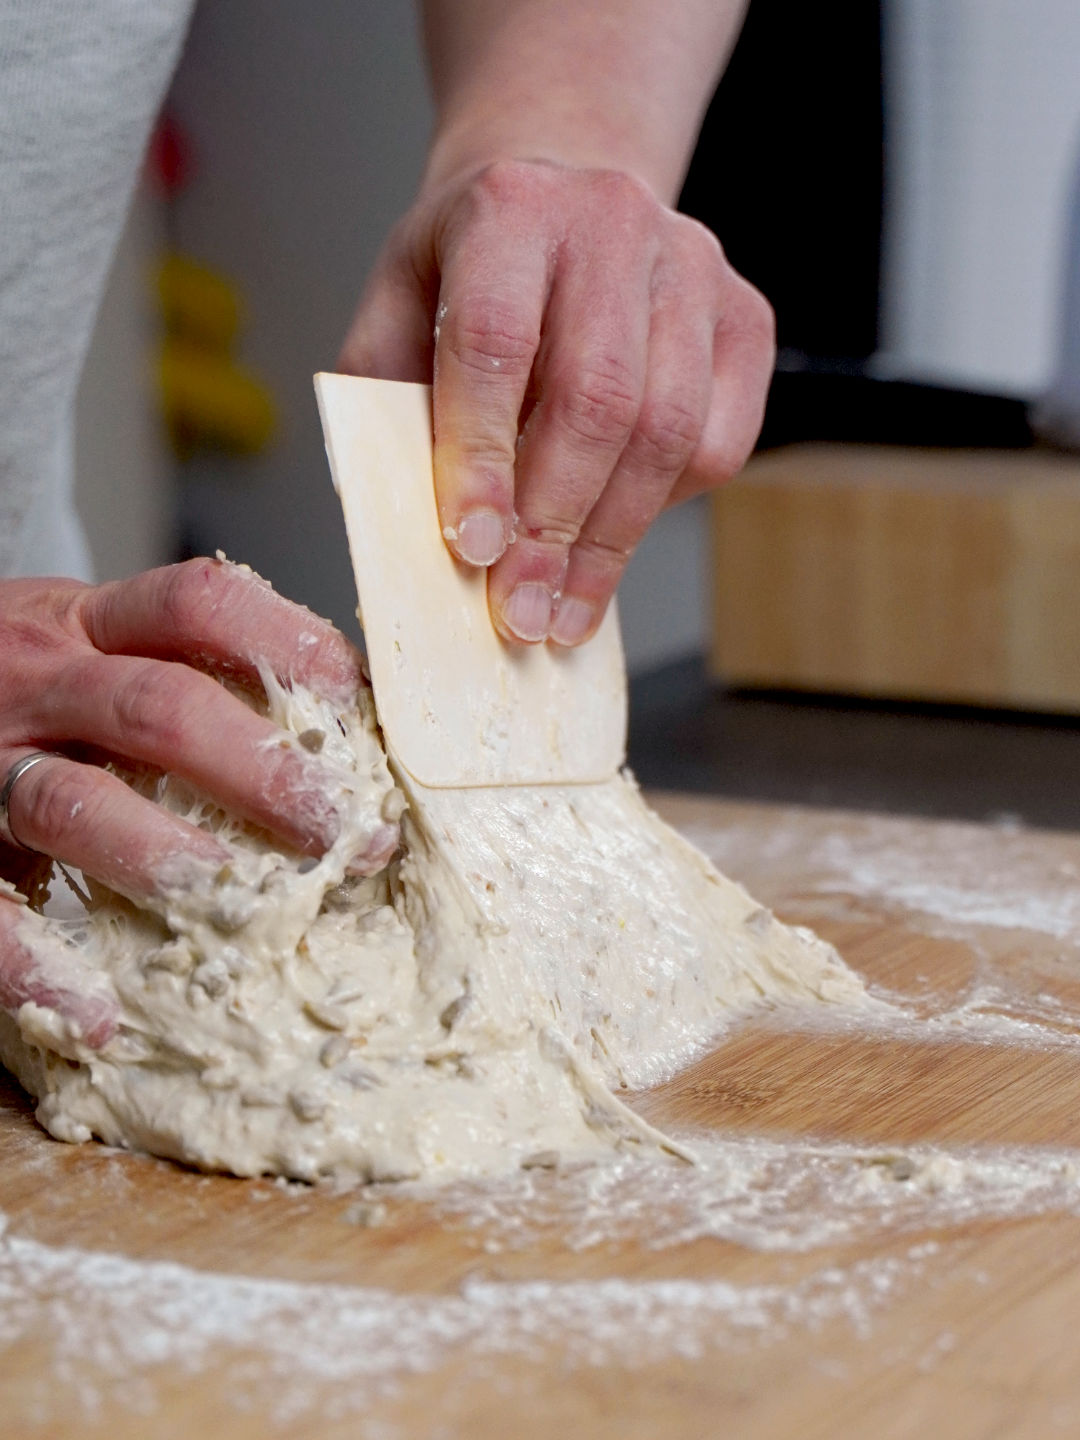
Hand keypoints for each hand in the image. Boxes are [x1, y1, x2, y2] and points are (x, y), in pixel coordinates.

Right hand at [0, 557, 398, 1043]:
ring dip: (168, 856)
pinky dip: (38, 964)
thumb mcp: (92, 650)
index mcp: (88, 624)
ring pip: (75, 804)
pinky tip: (97, 1014)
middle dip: (260, 769)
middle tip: (336, 828)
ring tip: (241, 903)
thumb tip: (343, 738)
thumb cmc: (25, 691)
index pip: (197, 605)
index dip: (287, 644)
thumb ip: (187, 675)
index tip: (356, 699)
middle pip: (160, 707)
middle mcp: (37, 683)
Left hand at [339, 158, 773, 645]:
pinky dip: (664, 509)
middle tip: (518, 607)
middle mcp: (611, 220)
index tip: (472, 547)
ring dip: (610, 540)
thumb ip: (388, 406)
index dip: (483, 456)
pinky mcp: (744, 318)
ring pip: (668, 431)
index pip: (496, 341)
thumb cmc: (470, 274)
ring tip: (562, 607)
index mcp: (509, 208)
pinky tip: (613, 536)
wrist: (562, 204)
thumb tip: (400, 524)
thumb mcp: (398, 313)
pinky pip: (720, 443)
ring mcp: (691, 266)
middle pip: (597, 397)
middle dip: (554, 523)